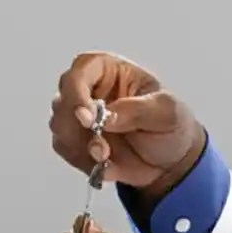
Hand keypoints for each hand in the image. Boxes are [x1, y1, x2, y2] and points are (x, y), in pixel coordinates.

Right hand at [49, 52, 204, 203]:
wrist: (171, 163)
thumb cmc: (171, 126)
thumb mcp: (167, 112)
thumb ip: (138, 110)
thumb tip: (107, 115)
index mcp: (110, 71)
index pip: (82, 69)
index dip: (77, 91)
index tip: (86, 116)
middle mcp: (90, 89)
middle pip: (63, 99)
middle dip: (77, 126)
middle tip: (100, 146)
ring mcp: (80, 116)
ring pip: (59, 126)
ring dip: (80, 146)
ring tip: (107, 157)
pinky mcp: (76, 140)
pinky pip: (65, 148)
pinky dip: (82, 160)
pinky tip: (104, 163)